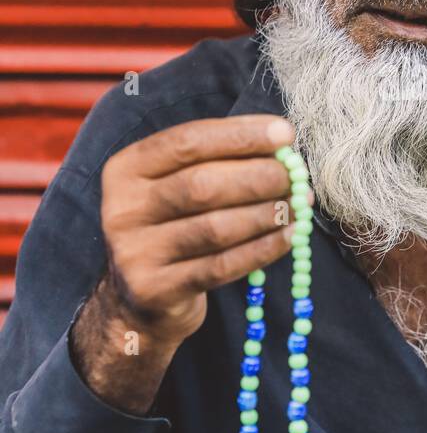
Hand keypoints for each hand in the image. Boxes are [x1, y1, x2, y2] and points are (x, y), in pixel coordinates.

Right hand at [71, 114, 309, 413]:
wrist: (137, 299)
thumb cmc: (172, 226)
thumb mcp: (176, 185)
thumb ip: (218, 161)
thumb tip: (283, 145)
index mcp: (126, 168)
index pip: (187, 141)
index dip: (240, 135)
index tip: (285, 133)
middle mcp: (122, 208)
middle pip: (201, 184)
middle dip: (258, 176)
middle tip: (295, 175)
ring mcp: (135, 252)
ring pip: (215, 228)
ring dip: (265, 214)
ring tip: (297, 204)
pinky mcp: (156, 290)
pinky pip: (222, 266)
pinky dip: (263, 249)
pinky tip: (290, 236)